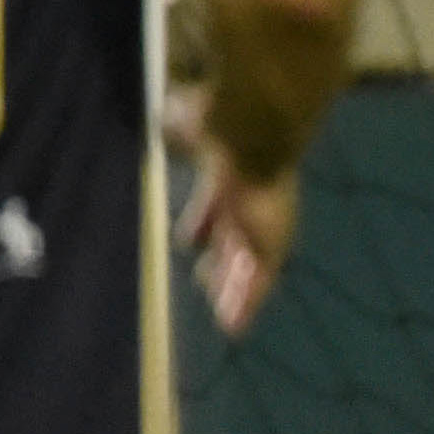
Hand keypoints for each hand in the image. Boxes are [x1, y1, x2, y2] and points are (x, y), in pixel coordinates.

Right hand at [173, 90, 301, 335]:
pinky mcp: (269, 246)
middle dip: (223, 264)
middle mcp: (247, 207)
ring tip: (226, 320)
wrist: (254, 142)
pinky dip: (244, 304)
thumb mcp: (193, 121)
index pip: (215, 207)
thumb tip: (165, 107)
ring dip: (233, 292)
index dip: (202, 221)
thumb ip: (179, 119)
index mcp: (228, 180)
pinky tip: (233, 327)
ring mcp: (261, 229)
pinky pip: (256, 282)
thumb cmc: (219, 127)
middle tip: (208, 284)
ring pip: (245, 268)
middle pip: (234, 242)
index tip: (188, 238)